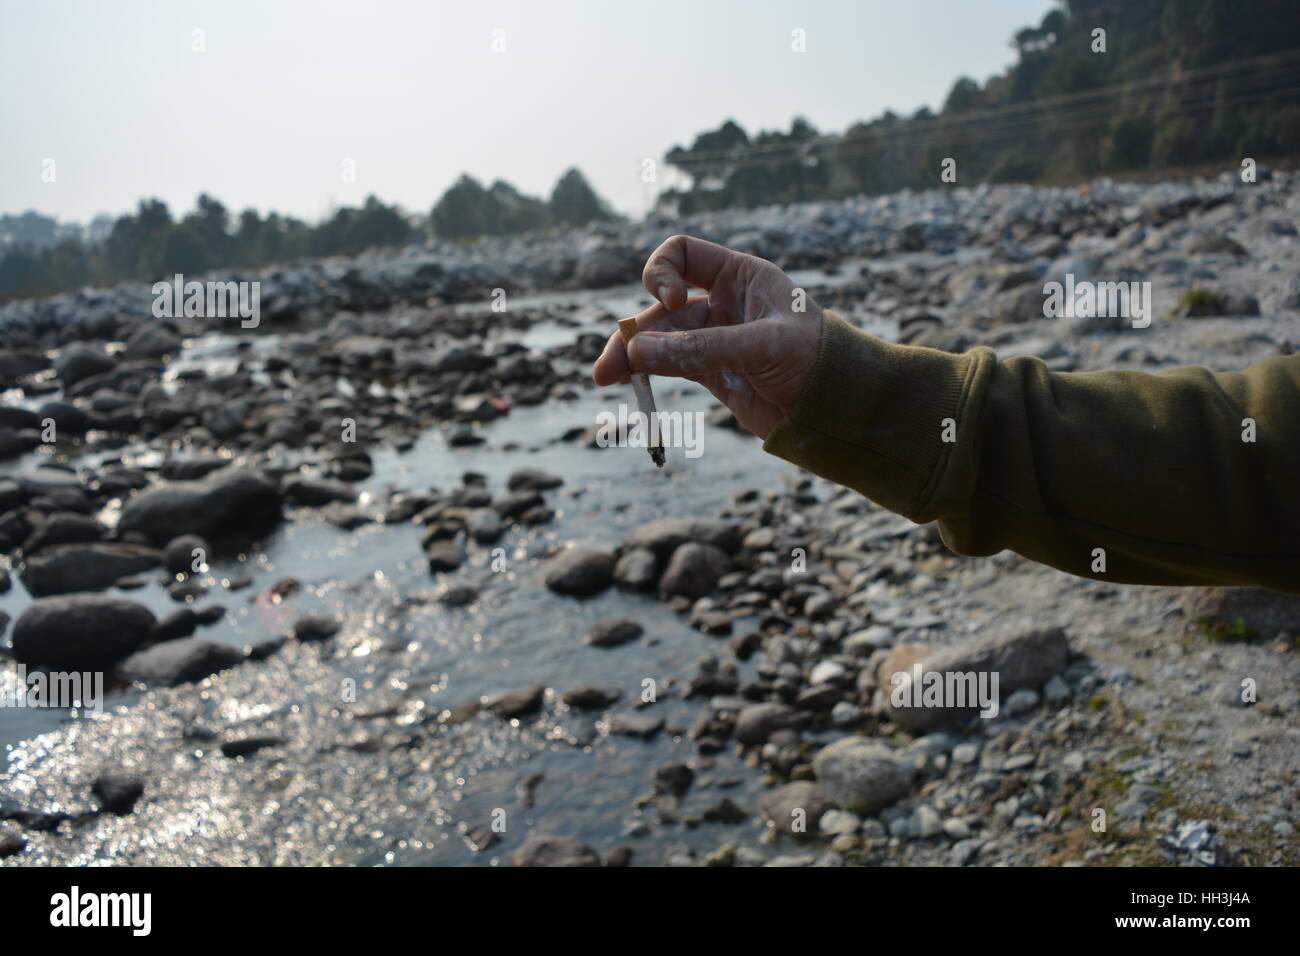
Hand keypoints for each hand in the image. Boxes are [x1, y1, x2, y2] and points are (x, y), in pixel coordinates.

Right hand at [591, 235, 822, 438]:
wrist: (839, 410)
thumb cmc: (817, 362)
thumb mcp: (764, 346)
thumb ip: (702, 347)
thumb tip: (638, 352)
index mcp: (741, 275)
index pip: (684, 253)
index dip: (664, 271)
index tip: (671, 301)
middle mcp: (724, 301)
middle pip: (661, 304)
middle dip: (635, 329)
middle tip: (614, 362)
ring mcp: (714, 337)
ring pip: (658, 338)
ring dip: (631, 355)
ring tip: (607, 376)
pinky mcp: (711, 371)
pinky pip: (668, 365)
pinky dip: (646, 372)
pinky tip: (627, 383)